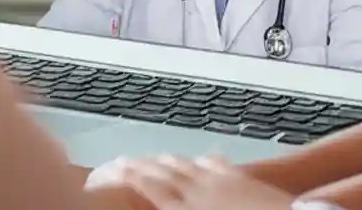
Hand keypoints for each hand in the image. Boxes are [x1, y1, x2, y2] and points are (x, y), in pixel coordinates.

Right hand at [93, 155, 295, 209]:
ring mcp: (222, 182)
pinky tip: (203, 157)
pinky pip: (217, 164)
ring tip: (156, 157)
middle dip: (143, 165)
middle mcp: (200, 192)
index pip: (153, 189)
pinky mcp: (243, 178)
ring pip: (188, 166)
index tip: (118, 167)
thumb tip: (164, 205)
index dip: (133, 177)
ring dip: (169, 160)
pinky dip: (204, 160)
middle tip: (125, 159)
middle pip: (165, 174)